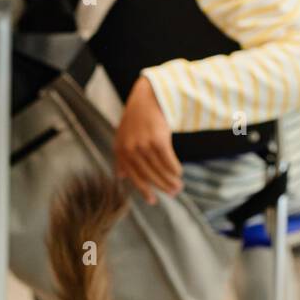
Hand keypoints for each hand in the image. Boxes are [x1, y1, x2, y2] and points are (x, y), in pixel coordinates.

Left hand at [114, 77, 181, 203]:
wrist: (147, 98)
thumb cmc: (135, 120)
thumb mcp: (122, 137)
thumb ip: (121, 158)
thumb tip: (121, 177)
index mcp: (121, 151)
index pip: (134, 176)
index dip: (144, 190)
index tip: (153, 201)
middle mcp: (131, 150)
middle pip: (149, 175)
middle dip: (162, 187)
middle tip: (173, 194)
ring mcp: (144, 145)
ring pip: (159, 169)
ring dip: (170, 180)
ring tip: (178, 187)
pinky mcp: (158, 139)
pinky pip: (168, 160)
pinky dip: (174, 168)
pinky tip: (179, 173)